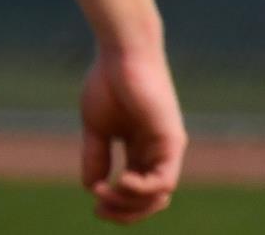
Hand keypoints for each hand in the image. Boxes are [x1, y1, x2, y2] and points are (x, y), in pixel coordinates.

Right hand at [79, 47, 186, 222]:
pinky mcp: (172, 141)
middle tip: (98, 208)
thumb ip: (96, 156)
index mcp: (140, 149)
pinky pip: (164, 180)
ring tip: (105, 192)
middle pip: (149, 200)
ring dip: (131, 202)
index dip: (117, 204)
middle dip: (124, 211)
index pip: (136, 190)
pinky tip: (122, 182)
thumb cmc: (108, 82)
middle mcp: (158, 153)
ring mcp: (167, 149)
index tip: (94, 206)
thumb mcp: (96, 127)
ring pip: (159, 196)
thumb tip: (92, 187)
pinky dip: (143, 189)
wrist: (120, 53)